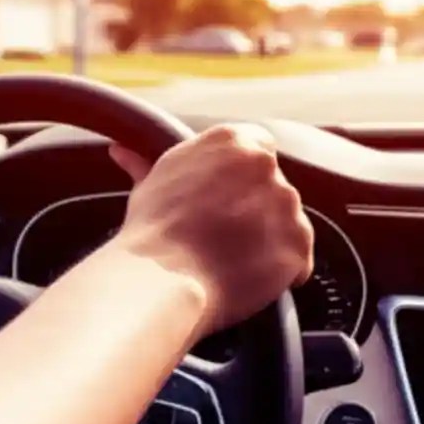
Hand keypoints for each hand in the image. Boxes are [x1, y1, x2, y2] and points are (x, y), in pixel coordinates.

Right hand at [109, 124, 313, 334]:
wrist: (162, 281)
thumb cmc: (152, 232)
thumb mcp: (149, 185)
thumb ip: (149, 163)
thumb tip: (124, 151)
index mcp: (234, 142)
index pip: (259, 147)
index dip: (243, 176)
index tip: (229, 195)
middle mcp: (267, 168)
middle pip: (274, 186)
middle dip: (256, 208)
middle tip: (224, 232)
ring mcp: (286, 209)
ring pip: (288, 222)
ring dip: (270, 238)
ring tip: (233, 258)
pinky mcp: (297, 248)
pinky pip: (299, 260)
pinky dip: (283, 271)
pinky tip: (250, 276)